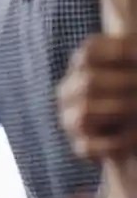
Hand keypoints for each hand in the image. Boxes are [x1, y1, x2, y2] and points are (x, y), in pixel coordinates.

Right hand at [58, 34, 136, 158]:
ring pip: (85, 113)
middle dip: (129, 85)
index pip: (88, 53)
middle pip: (89, 82)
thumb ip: (132, 52)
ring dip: (123, 112)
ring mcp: (69, 118)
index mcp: (82, 65)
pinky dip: (120, 142)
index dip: (122, 53)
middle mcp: (68, 90)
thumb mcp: (134, 65)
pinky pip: (89, 145)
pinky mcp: (80, 145)